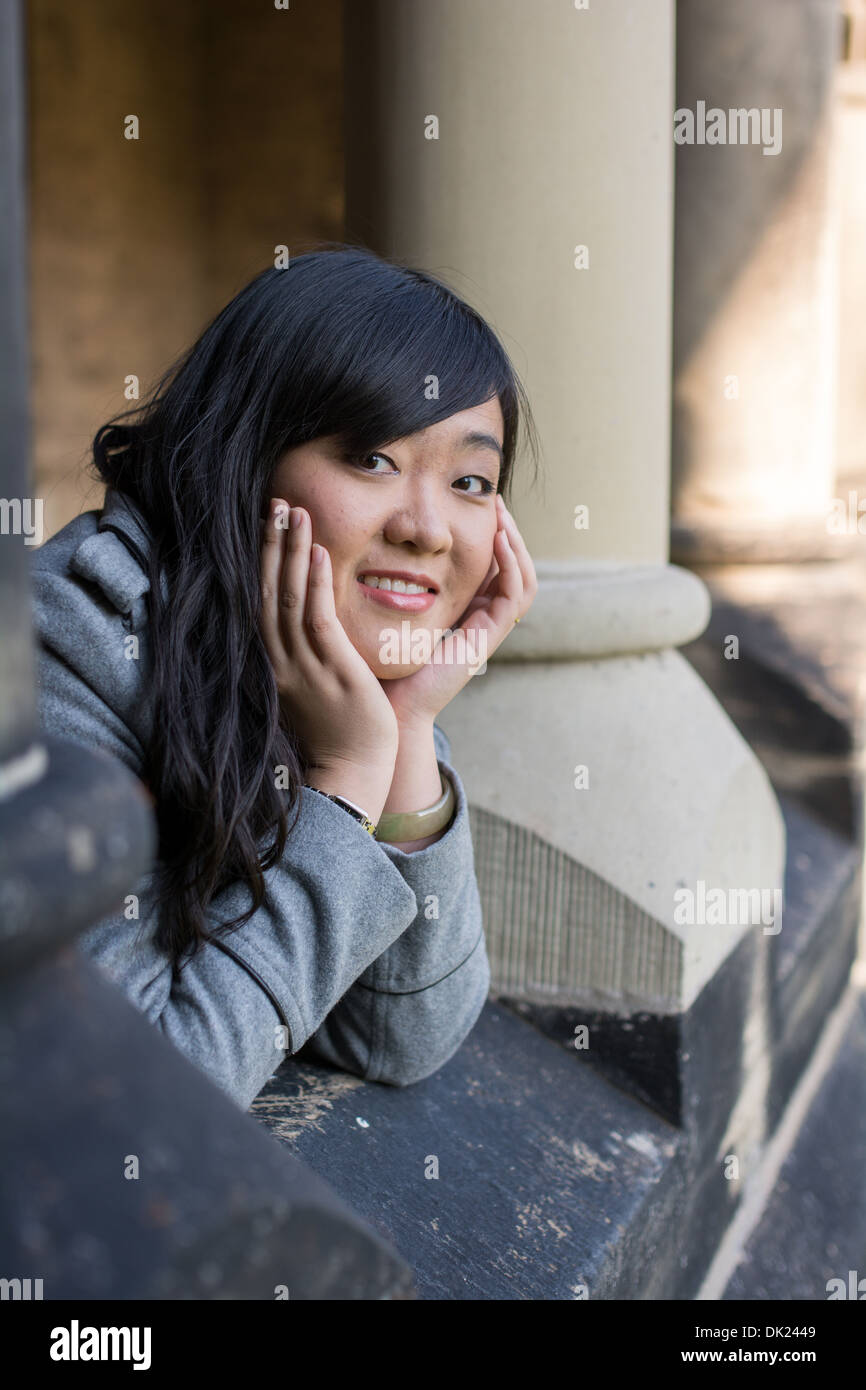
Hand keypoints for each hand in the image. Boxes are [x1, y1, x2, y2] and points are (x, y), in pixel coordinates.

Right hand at [259, 501, 399, 789]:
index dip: (261, 559)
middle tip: (275, 501)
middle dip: (270, 543)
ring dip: (291, 551)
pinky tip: (318, 552)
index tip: (267, 523)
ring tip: (295, 511)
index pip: (259, 599)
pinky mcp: (332, 670)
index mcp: (272, 662)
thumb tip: (299, 619)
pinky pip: (318, 618)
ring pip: (289, 596)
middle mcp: (280, 660)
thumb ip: (300, 651)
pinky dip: (315, 582)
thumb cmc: (334, 731)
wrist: (349, 773)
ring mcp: (304, 665)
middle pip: (266, 590)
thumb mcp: (307, 685)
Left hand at [382, 493, 536, 730]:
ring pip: (522, 578)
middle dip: (507, 530)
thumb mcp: (391, 604)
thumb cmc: (382, 659)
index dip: (491, 532)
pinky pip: (514, 595)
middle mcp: (481, 618)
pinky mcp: (489, 637)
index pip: (491, 564)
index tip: (476, 501)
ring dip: (515, 543)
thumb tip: (382, 535)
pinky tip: (497, 540)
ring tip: (501, 514)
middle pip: (513, 567)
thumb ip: (394, 575)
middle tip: (495, 499)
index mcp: (463, 609)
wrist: (388, 704)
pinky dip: (512, 565)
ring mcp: (488, 629)